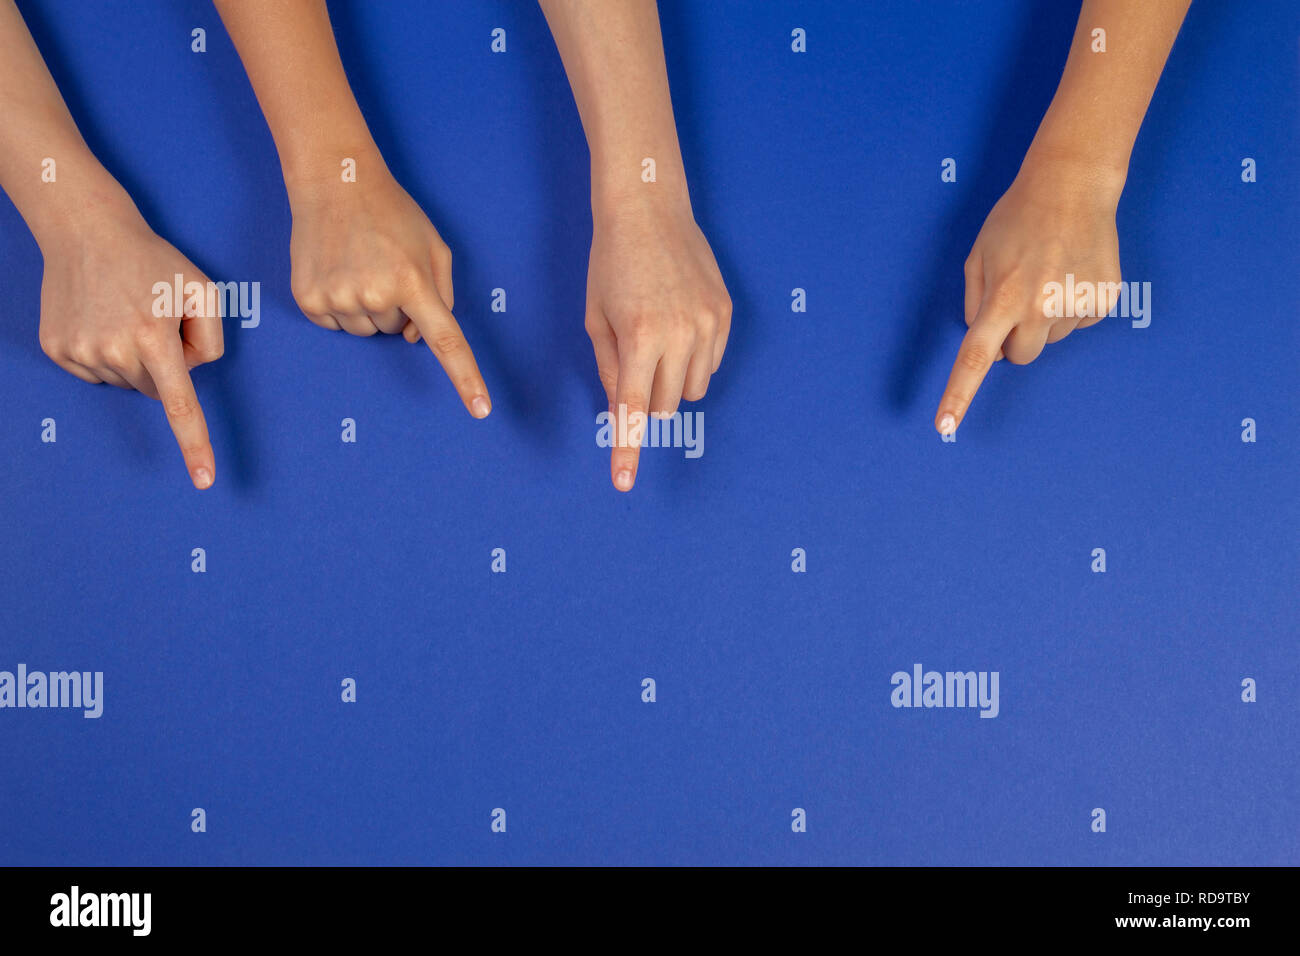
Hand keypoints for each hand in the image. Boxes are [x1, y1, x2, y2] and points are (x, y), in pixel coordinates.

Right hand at [38, 205, 223, 489]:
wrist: (86, 231)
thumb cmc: (153, 261)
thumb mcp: (204, 291)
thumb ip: (212, 340)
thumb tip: (189, 374)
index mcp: (154, 338)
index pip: (179, 405)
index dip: (194, 445)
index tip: (204, 480)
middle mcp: (113, 350)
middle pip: (156, 390)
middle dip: (164, 366)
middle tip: (155, 321)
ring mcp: (80, 352)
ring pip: (126, 382)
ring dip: (134, 358)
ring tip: (126, 314)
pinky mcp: (57, 350)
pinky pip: (96, 372)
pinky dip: (106, 354)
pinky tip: (102, 320)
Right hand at [287, 172, 490, 417]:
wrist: (335, 181)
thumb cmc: (392, 214)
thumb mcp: (434, 247)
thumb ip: (442, 297)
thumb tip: (418, 338)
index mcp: (413, 281)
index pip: (446, 341)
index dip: (465, 377)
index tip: (480, 409)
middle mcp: (375, 294)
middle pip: (397, 332)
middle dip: (396, 307)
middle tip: (382, 266)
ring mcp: (339, 299)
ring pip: (367, 332)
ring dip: (367, 308)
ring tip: (358, 265)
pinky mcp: (309, 300)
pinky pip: (335, 326)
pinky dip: (339, 307)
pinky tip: (337, 271)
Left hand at [585, 196, 730, 490]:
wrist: (650, 209)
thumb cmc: (612, 263)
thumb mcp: (596, 319)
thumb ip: (608, 371)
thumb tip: (620, 414)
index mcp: (639, 337)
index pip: (632, 410)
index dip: (627, 450)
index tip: (623, 483)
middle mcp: (679, 335)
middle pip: (664, 406)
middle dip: (644, 401)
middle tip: (631, 367)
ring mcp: (708, 325)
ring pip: (691, 390)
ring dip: (669, 383)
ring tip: (654, 344)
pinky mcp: (725, 315)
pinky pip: (710, 364)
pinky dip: (691, 361)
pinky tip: (676, 329)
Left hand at [935, 156, 1122, 434]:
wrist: (1073, 186)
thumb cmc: (1017, 219)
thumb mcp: (978, 257)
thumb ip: (974, 304)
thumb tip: (983, 341)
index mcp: (1002, 299)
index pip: (975, 359)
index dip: (958, 396)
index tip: (945, 427)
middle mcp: (1040, 309)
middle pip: (1020, 356)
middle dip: (1013, 337)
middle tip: (1017, 297)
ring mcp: (1076, 307)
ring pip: (1050, 339)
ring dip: (1044, 318)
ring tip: (1048, 273)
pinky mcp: (1104, 302)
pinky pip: (1078, 323)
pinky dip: (1072, 305)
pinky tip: (1071, 271)